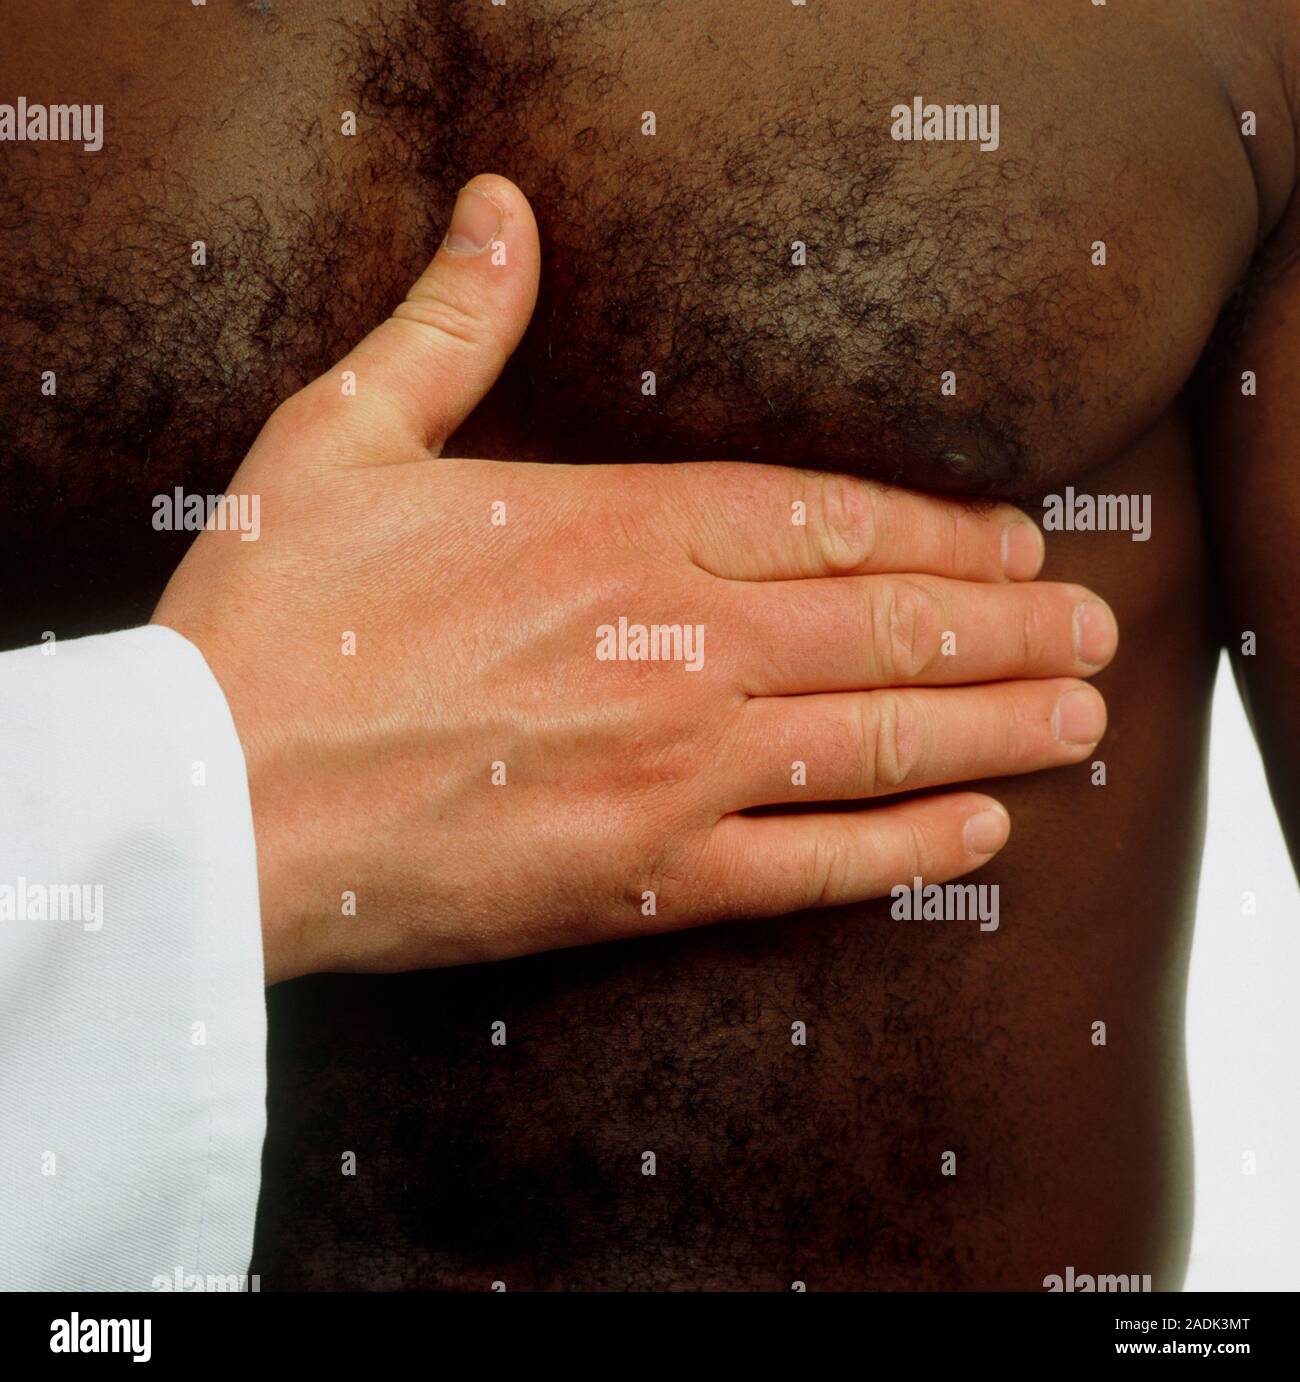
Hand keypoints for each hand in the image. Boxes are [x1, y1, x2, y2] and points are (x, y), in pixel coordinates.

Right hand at [153, 174, 1115, 982]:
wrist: (211, 797)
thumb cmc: (273, 614)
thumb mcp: (342, 433)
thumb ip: (451, 324)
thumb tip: (501, 208)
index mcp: (615, 528)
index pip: (827, 519)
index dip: (943, 531)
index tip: (1021, 543)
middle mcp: (674, 645)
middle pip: (886, 627)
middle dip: (1006, 627)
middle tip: (1093, 630)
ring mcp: (671, 769)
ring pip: (877, 741)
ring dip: (995, 728)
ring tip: (1080, 718)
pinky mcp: (644, 881)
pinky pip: (812, 866)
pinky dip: (908, 849)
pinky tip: (984, 832)